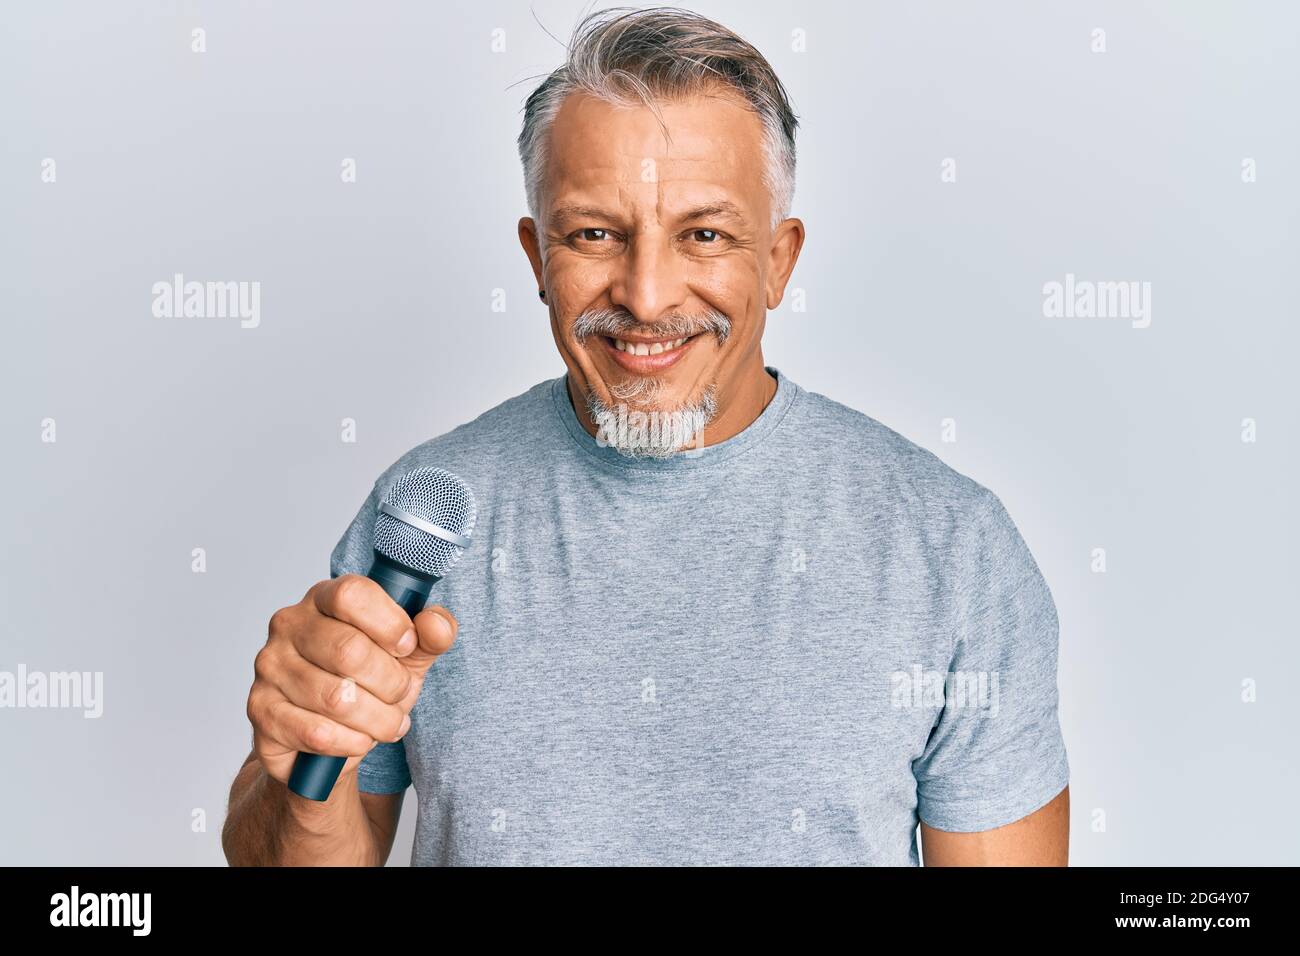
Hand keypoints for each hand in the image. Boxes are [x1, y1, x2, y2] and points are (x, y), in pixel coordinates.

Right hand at [245, 574, 457, 787]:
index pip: (352, 595)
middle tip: (399, 696)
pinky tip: (359, 740)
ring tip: (386, 723)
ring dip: (376, 720)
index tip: (407, 646)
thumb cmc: (369, 684)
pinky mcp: (261, 710)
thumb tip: (436, 624)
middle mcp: (289, 625)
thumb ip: (431, 635)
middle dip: (390, 683)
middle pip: (349, 651)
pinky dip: (351, 743)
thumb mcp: (409, 656)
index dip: (389, 624)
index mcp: (325, 597)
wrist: (329, 739)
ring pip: (337, 698)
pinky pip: (317, 733)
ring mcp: (270, 667)